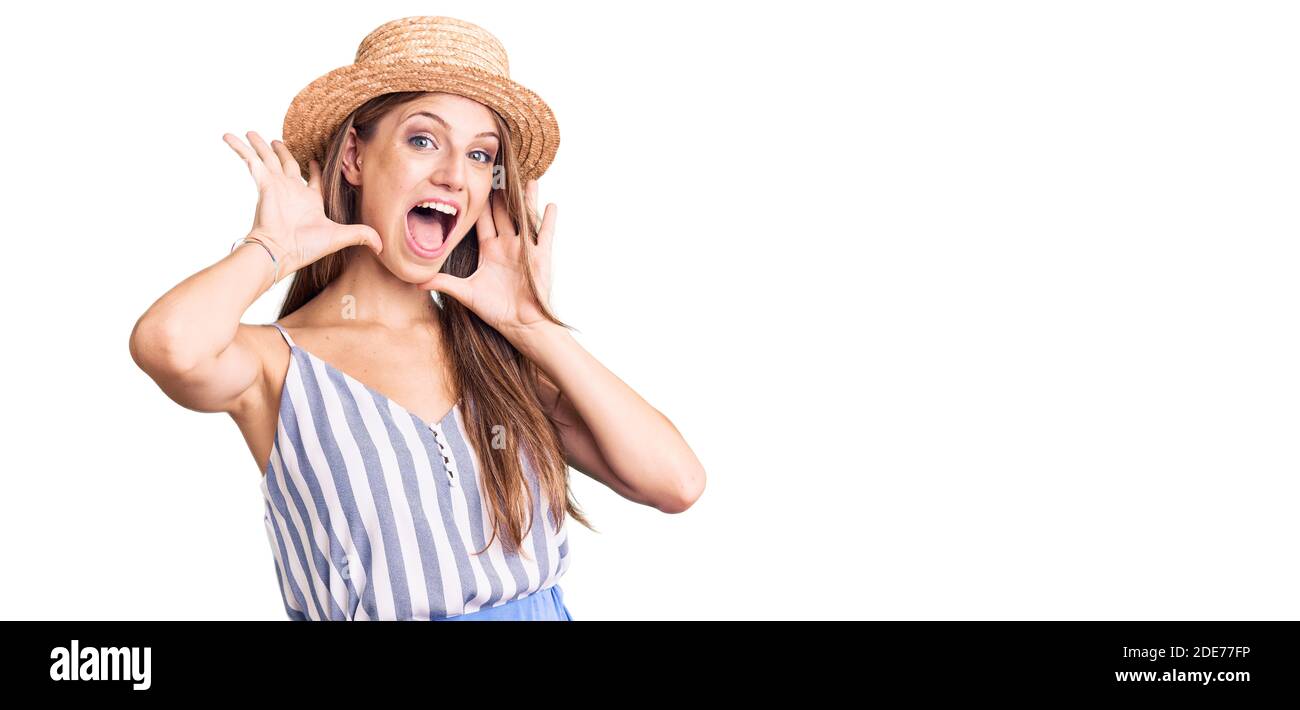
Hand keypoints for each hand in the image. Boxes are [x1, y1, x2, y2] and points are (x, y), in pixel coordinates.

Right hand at [222, 131, 381, 272]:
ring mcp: (275, 185)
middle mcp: (291, 190)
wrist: (281, 251)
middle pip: (285, 163)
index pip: (312, 178)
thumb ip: (361, 235)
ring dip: (258, 145)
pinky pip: (250, 160)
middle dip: (281, 151)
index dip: (314, 167)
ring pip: (266, 158)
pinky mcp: (263, 182)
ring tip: (250, 133)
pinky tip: (229, 136)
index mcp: (309, 200)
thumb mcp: (340, 237)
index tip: (314, 157)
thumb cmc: (306, 246)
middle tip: (274, 140)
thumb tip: (383, 246)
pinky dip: (239, 149)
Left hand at [419, 179, 557, 338]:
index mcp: (490, 251)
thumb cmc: (496, 310)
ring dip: (527, 200)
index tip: (476, 185)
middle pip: (504, 214)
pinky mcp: (540, 257)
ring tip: (529, 181)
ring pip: (525, 218)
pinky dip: (549, 220)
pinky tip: (551, 204)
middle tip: (499, 172)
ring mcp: (525, 250)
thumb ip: (443, 283)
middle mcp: (507, 246)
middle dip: (502, 195)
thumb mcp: (466, 293)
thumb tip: (415, 282)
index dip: (480, 204)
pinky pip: (545, 235)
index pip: (484, 221)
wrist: (521, 324)